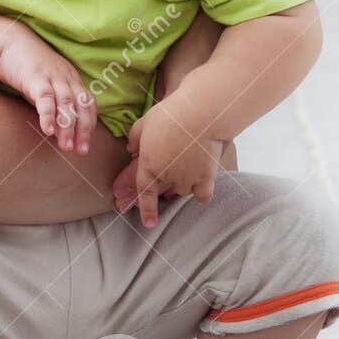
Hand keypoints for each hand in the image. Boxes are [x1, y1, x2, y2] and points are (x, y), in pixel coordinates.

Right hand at [0, 28, 97, 154]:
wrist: (8, 42)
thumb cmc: (27, 67)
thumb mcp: (46, 85)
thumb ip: (54, 103)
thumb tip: (59, 130)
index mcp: (72, 79)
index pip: (88, 104)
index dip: (89, 125)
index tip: (85, 145)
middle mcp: (66, 77)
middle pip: (81, 105)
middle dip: (83, 130)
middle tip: (81, 150)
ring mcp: (52, 76)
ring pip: (66, 104)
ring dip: (68, 127)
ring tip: (65, 147)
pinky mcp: (36, 77)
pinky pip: (45, 98)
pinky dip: (48, 115)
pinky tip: (47, 131)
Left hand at [114, 100, 224, 227]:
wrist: (201, 115)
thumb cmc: (170, 116)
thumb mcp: (143, 123)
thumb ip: (134, 139)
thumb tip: (131, 150)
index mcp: (149, 167)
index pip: (144, 194)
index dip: (146, 210)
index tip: (149, 223)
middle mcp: (168, 178)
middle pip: (163, 190)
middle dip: (162, 186)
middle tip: (168, 168)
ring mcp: (188, 179)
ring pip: (182, 191)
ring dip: (180, 185)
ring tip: (185, 166)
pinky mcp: (207, 177)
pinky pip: (202, 194)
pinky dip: (201, 191)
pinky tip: (201, 182)